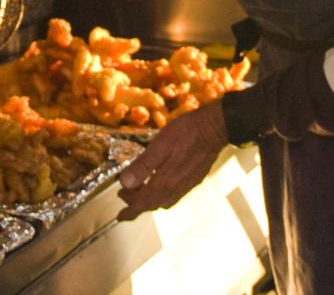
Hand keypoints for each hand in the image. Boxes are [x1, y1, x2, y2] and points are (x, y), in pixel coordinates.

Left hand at [116, 100, 227, 220]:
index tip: (120, 205)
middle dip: (136, 205)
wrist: (214, 128)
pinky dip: (161, 196)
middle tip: (123, 198)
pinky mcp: (194, 180)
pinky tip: (159, 186)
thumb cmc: (186, 132)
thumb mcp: (160, 145)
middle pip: (152, 204)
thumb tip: (125, 183)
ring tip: (138, 193)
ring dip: (149, 201)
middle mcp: (177, 187)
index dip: (129, 206)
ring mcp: (187, 185)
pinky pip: (174, 196)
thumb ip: (143, 165)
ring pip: (164, 202)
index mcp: (166, 180)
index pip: (143, 201)